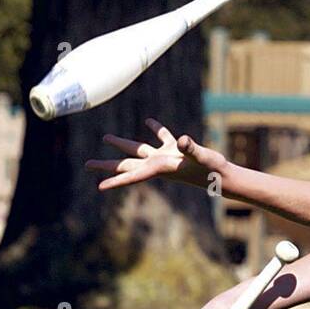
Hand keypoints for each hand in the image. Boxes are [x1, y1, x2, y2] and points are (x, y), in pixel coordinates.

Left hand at [86, 118, 226, 192]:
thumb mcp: (202, 157)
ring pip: (138, 149)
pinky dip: (154, 129)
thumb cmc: (212, 170)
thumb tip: (184, 141)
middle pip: (127, 164)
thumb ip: (191, 149)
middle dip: (107, 165)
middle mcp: (158, 164)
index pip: (134, 175)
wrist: (223, 176)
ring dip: (122, 144)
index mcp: (161, 168)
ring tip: (106, 137)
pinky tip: (148, 121)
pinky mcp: (176, 150)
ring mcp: (166, 157)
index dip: (117, 181)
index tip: (100, 187)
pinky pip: (161, 138)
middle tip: (87, 165)